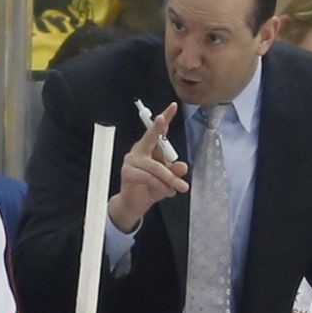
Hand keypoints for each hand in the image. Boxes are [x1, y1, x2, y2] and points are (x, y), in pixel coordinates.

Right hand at [110, 101, 188, 232]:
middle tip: (163, 119)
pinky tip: (166, 191)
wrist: (133, 205)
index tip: (173, 107)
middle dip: (157, 127)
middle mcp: (138, 151)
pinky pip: (149, 177)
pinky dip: (160, 185)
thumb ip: (174, 172)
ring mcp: (131, 161)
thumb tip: (183, 167)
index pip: (158, 132)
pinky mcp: (128, 173)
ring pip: (155, 166)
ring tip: (179, 187)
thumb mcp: (167, 180)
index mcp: (148, 149)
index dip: (165, 119)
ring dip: (170, 178)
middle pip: (150, 138)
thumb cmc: (149, 188)